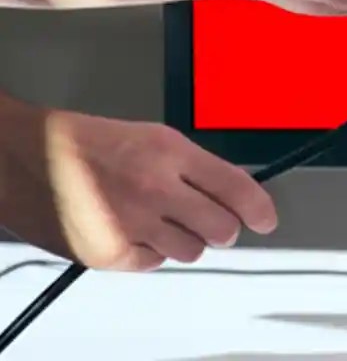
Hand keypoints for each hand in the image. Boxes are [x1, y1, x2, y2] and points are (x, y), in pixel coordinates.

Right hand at [0, 97, 276, 270]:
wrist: (21, 158)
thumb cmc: (83, 142)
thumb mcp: (151, 138)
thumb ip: (194, 167)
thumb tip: (233, 195)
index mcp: (169, 152)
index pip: (236, 188)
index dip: (259, 209)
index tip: (266, 219)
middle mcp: (155, 189)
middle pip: (221, 229)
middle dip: (222, 227)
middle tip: (210, 219)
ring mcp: (130, 224)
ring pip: (191, 251)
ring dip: (185, 239)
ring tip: (159, 218)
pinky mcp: (107, 254)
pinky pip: (154, 263)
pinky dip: (150, 251)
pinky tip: (132, 229)